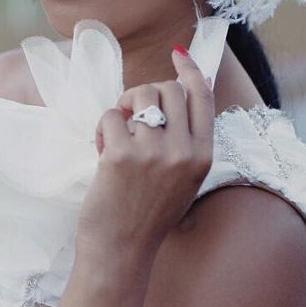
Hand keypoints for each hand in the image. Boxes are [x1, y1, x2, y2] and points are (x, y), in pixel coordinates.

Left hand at [76, 47, 215, 262]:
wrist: (121, 251)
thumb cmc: (146, 212)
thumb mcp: (182, 177)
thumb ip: (185, 140)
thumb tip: (180, 91)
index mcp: (203, 156)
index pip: (203, 97)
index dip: (190, 71)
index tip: (178, 55)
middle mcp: (184, 151)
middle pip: (167, 88)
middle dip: (142, 92)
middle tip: (129, 114)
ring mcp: (155, 152)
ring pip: (136, 96)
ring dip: (120, 109)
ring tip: (115, 137)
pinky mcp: (123, 154)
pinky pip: (110, 115)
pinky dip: (101, 129)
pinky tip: (102, 153)